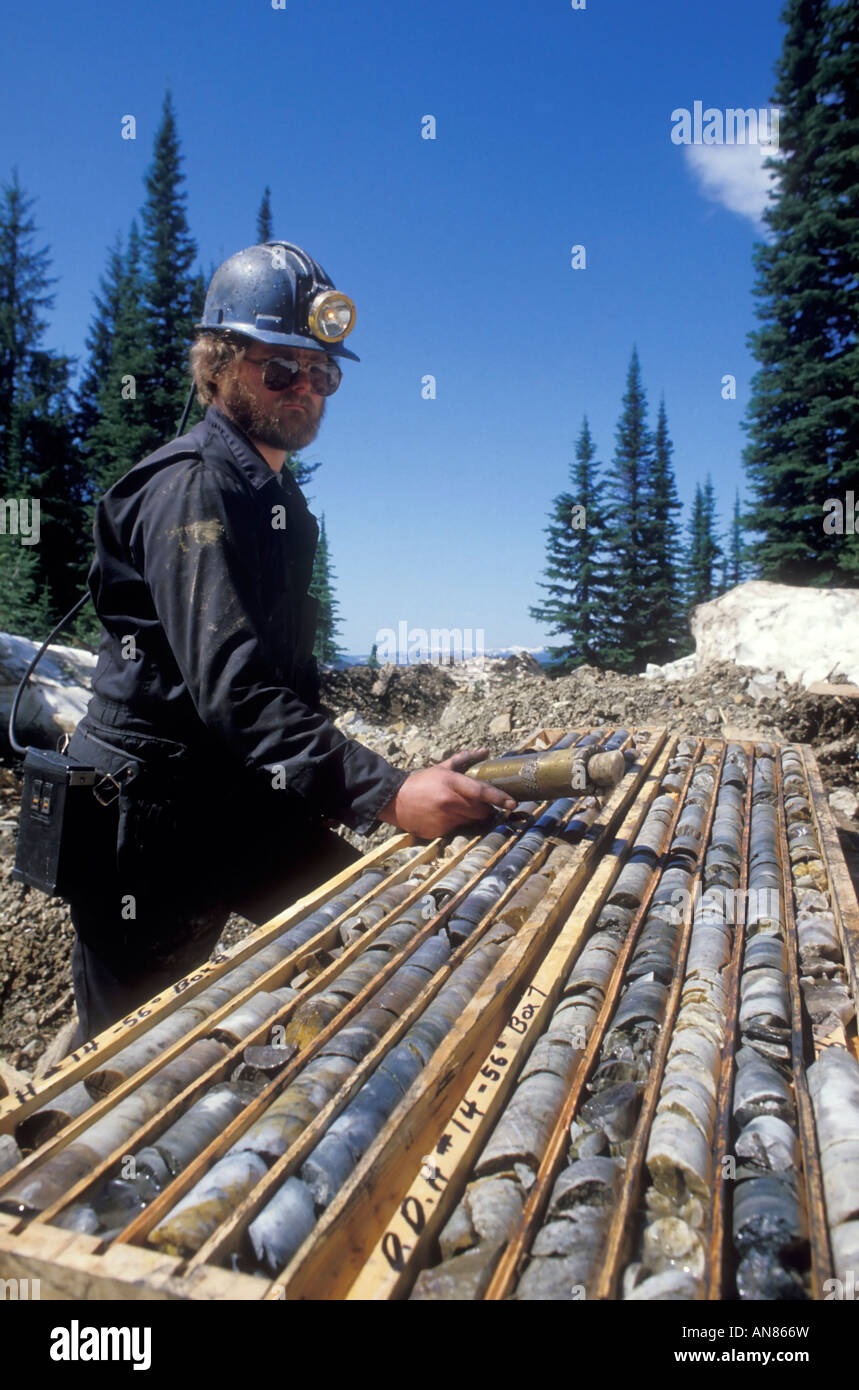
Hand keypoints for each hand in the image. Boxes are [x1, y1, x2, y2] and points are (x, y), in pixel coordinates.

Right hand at [378, 748, 516, 838]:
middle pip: (481, 811)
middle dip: (485, 809)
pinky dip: (456, 824)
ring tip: (458, 809)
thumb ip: (464, 759)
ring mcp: (444, 818)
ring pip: (471, 822)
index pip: (481, 791)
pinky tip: (444, 817)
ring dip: (471, 817)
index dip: (499, 798)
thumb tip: (485, 751)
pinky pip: (457, 830)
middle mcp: (450, 802)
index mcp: (451, 783)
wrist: (395, 800)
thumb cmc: (422, 782)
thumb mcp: (442, 768)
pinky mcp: (439, 832)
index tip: (512, 803)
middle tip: (481, 805)